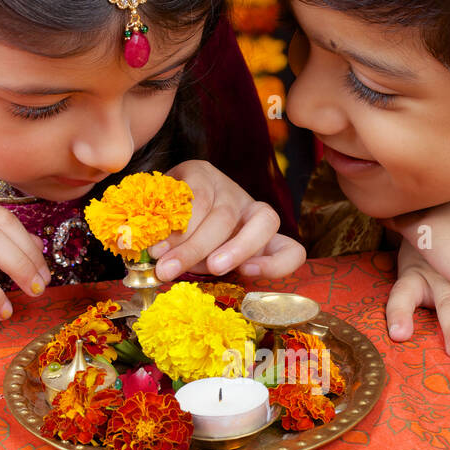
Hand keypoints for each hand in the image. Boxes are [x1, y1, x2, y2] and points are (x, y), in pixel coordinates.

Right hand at [148, 160, 304, 281]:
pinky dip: (177, 223)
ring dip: (191, 242)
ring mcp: (229, 189)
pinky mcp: (202, 172)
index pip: (291, 251)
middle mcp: (253, 212)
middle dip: (231, 251)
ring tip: (163, 259)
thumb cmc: (188, 245)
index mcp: (263, 242)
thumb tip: (178, 278)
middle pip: (261, 225)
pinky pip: (196, 196)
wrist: (159, 207)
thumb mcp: (204, 265)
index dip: (277, 264)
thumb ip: (204, 270)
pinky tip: (159, 238)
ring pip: (223, 214)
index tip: (248, 272)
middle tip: (207, 269)